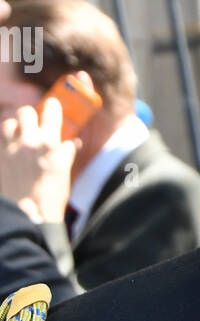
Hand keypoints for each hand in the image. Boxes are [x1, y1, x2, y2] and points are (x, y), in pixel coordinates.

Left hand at [0, 94, 78, 223]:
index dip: (51, 106)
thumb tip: (71, 142)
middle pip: (25, 112)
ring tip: (18, 135)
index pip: (50, 109)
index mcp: (49, 142)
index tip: (51, 107)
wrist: (30, 214)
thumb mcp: (64, 170)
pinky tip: (10, 147)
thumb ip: (66, 152)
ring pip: (7, 123)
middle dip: (30, 115)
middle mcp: (28, 140)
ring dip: (13, 126)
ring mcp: (10, 149)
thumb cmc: (51, 195)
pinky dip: (5, 140)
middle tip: (33, 123)